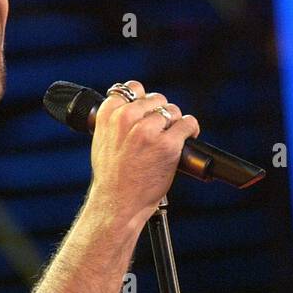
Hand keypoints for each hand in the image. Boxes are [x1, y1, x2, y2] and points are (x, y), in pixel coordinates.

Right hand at [88, 79, 200, 224]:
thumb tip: (134, 103)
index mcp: (109, 115)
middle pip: (156, 99)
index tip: (147, 112)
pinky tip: (186, 139)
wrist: (117, 204)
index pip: (132, 89)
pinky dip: (190, 130)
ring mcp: (148, 131)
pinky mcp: (167, 144)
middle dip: (160, 114)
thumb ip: (115, 121)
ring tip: (170, 140)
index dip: (143, 99)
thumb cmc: (112, 178)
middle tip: (160, 133)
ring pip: (172, 111)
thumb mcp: (102, 142)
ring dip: (175, 124)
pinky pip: (187, 124)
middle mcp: (127, 118)